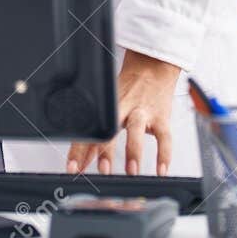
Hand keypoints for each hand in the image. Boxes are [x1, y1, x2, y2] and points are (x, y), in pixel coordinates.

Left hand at [66, 50, 182, 176]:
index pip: (89, 131)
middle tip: (103, 170)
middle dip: (106, 150)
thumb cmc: (129, 89)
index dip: (78, 150)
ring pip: (137, 130)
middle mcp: (124, 109)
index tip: (72, 168)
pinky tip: (161, 170)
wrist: (153, 66)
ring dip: (134, 151)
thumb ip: (97, 138)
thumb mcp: (110, 110)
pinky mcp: (162, 117)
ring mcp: (143, 112)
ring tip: (132, 171)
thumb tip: (80, 162)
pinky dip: (164, 154)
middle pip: (111, 129)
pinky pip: (164, 137)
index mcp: (108, 108)